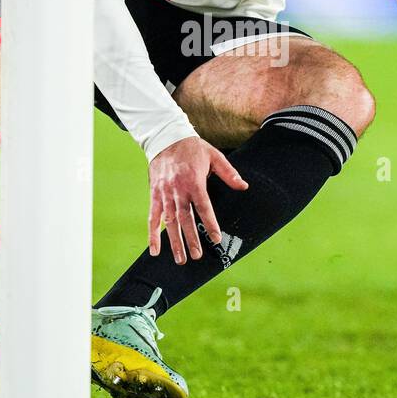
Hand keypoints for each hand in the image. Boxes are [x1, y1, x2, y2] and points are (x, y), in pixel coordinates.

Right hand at [148, 137, 247, 263]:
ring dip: (174, 241)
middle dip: (191, 239)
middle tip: (197, 256)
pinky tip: (155, 250)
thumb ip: (228, 173)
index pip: (203, 206)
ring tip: (180, 259)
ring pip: (169, 221)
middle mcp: (178, 189)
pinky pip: (153, 217)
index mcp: (194, 181)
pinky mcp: (154, 195)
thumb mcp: (214, 155)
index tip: (216, 238)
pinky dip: (152, 234)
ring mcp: (164, 193)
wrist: (166, 138)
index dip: (210, 223)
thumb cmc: (192, 148)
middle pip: (185, 218)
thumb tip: (244, 186)